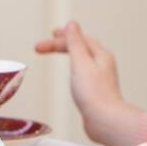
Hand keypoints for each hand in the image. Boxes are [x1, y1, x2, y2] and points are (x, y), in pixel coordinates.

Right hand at [35, 21, 129, 144]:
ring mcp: (100, 77)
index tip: (41, 45)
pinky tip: (72, 74)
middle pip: (82, 46)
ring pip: (83, 58)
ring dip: (70, 52)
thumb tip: (72, 25)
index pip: (77, 39)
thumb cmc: (94, 94)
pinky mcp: (96, 90)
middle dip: (64, 42)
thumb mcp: (80, 63)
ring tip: (60, 49)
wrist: (105, 120)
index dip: (58, 39)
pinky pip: (84, 71)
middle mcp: (103, 64)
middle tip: (49, 40)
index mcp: (100, 54)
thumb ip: (75, 43)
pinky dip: (74, 66)